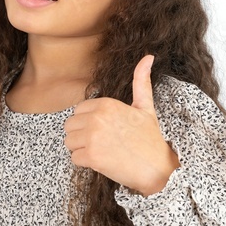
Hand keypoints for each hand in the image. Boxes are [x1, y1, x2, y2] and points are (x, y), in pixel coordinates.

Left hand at [64, 54, 180, 196]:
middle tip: (102, 143)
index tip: (103, 131)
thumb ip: (141, 82)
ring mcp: (93, 137)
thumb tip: (148, 57)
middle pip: (70, 126)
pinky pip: (74, 158)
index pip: (78, 111)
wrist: (157, 168)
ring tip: (102, 152)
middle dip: (81, 136)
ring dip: (82, 150)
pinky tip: (102, 162)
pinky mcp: (91, 156)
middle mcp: (97, 118)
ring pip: (69, 142)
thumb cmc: (150, 139)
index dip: (87, 123)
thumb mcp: (145, 107)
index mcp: (106, 104)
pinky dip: (86, 163)